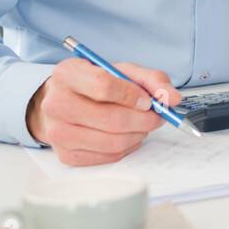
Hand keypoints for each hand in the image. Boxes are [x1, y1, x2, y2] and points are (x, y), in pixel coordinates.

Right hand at [27, 59, 180, 165]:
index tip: (148, 100)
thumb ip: (152, 80)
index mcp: (67, 73)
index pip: (104, 86)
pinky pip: (107, 157)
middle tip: (157, 117)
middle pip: (111, 118)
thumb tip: (173, 99)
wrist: (65, 101)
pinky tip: (128, 135)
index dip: (133, 95)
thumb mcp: (122, 71)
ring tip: (143, 125)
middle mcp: (55, 103)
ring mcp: (57, 132)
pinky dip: (127, 147)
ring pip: (111, 141)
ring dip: (138, 135)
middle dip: (143, 120)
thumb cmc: (95, 84)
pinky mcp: (65, 155)